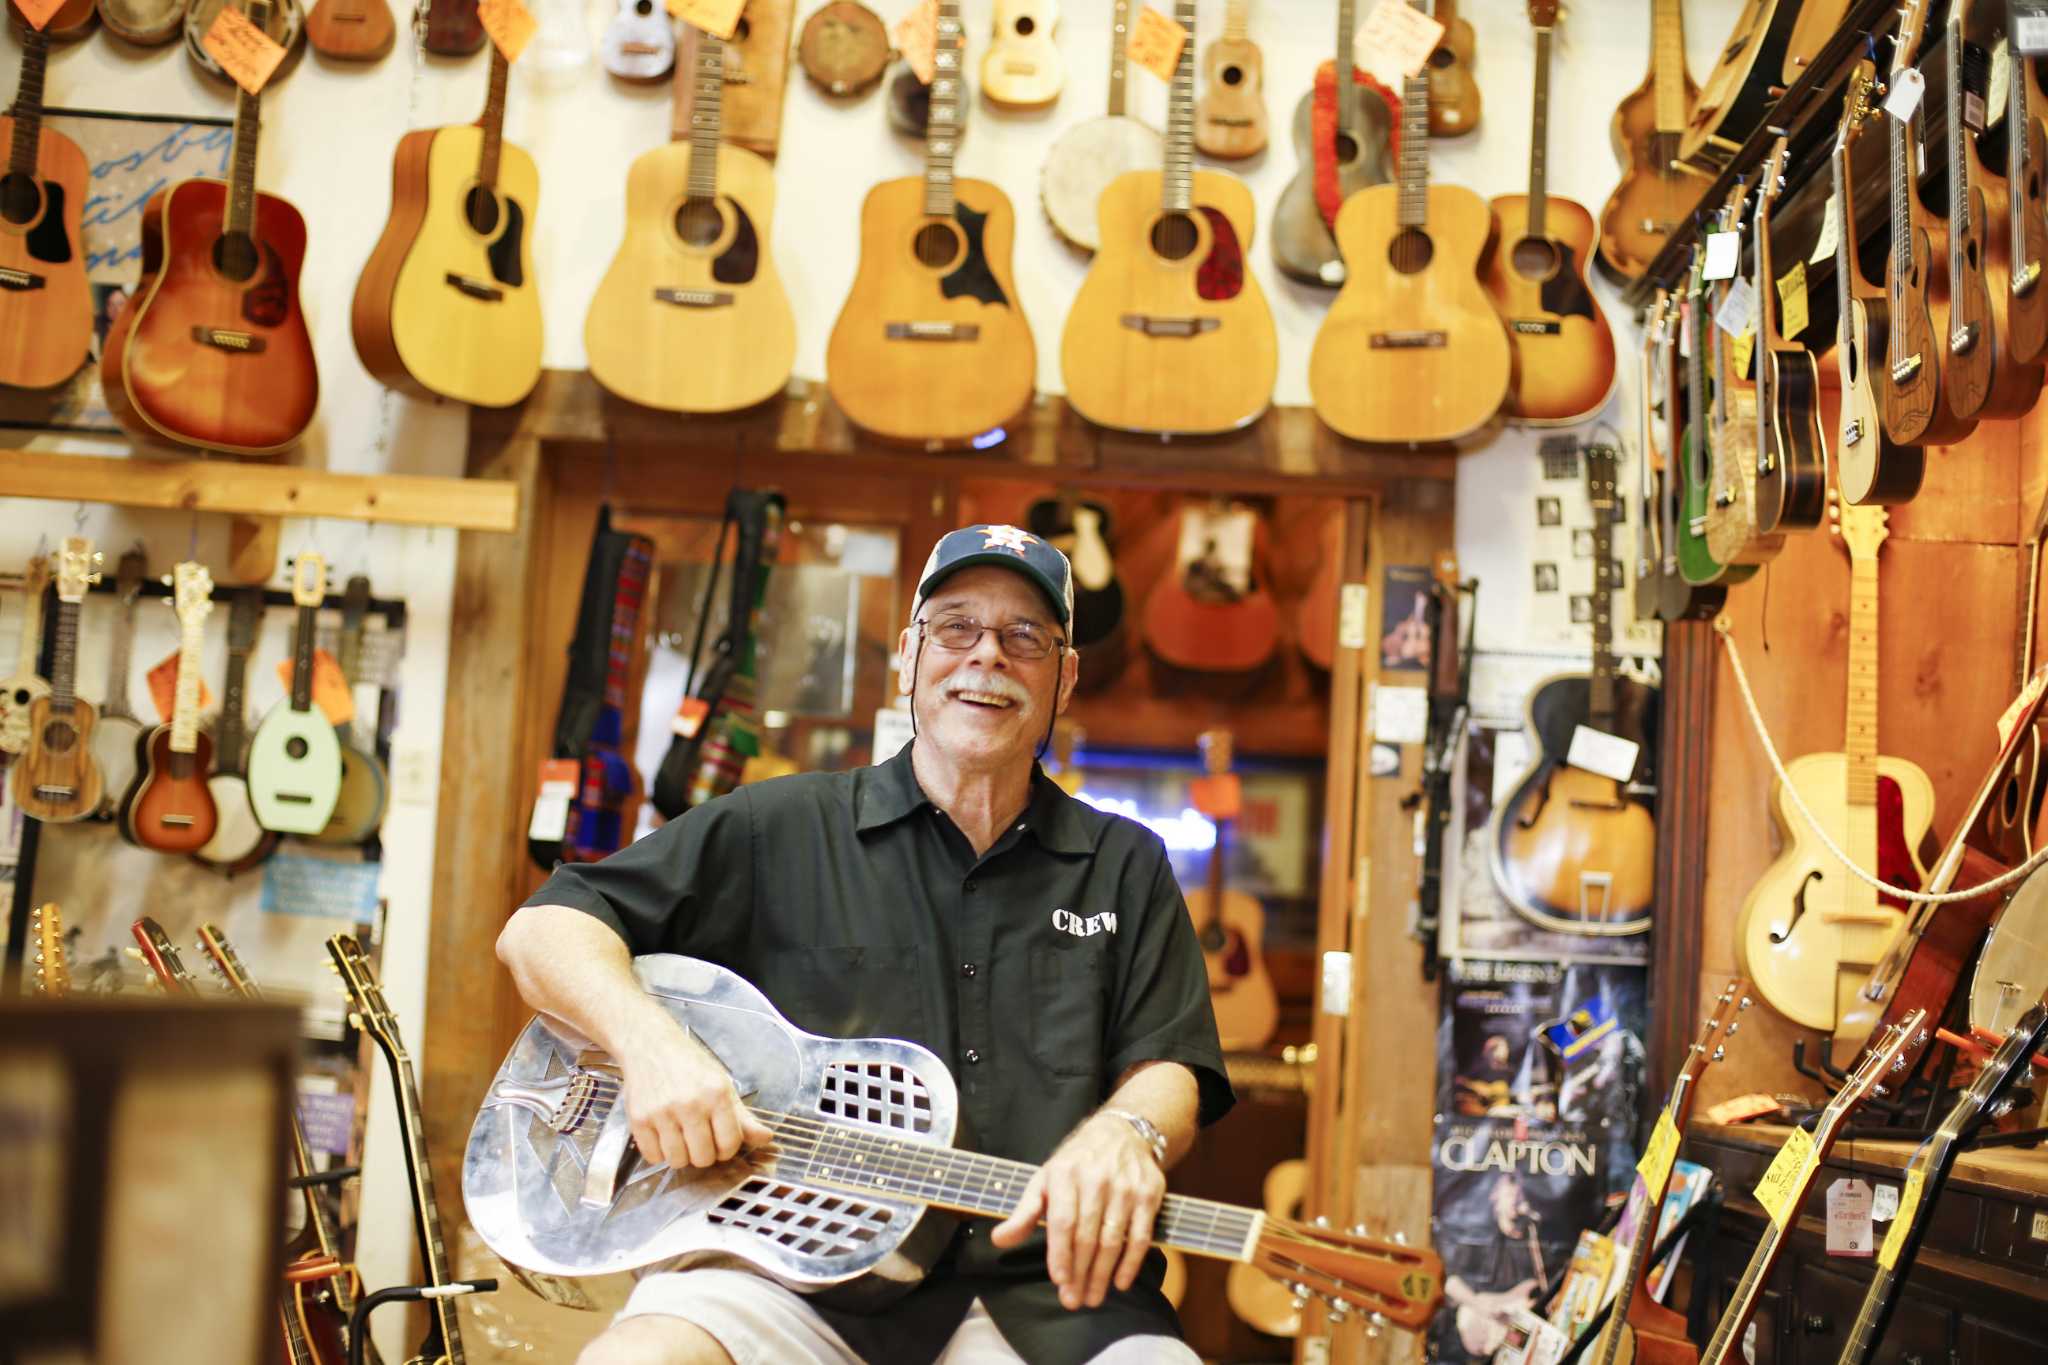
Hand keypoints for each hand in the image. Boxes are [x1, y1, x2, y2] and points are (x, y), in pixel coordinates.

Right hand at [618, 1026, 773, 1169]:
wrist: (650, 1045)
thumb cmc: (688, 1065)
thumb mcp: (722, 1084)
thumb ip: (743, 1117)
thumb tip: (766, 1138)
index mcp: (716, 1094)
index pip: (729, 1144)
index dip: (726, 1150)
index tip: (720, 1142)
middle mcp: (690, 1104)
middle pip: (703, 1158)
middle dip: (703, 1155)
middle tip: (699, 1139)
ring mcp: (662, 1112)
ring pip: (677, 1161)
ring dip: (680, 1155)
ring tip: (680, 1136)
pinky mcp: (639, 1119)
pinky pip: (653, 1157)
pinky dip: (658, 1153)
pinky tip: (662, 1134)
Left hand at [989, 1113, 1163, 1310]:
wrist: (1121, 1133)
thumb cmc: (1076, 1163)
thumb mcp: (1044, 1180)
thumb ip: (1023, 1213)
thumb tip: (999, 1240)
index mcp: (1066, 1174)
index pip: (1063, 1221)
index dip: (1061, 1254)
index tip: (1059, 1281)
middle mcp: (1097, 1179)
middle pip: (1087, 1236)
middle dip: (1080, 1273)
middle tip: (1073, 1300)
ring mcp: (1126, 1188)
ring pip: (1113, 1240)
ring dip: (1102, 1274)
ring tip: (1092, 1297)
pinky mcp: (1148, 1196)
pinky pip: (1140, 1237)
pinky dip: (1131, 1263)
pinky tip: (1120, 1282)